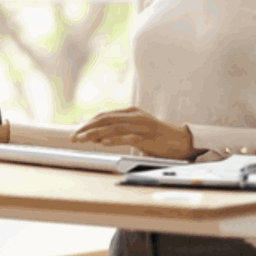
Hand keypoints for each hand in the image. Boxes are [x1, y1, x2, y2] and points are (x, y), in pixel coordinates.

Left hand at [71, 107, 196, 159]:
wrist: (181, 141)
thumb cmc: (157, 138)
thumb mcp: (137, 130)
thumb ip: (120, 131)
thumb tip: (98, 137)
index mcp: (131, 112)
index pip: (104, 116)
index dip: (88, 123)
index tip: (77, 132)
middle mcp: (134, 116)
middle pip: (105, 120)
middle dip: (87, 128)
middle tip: (74, 137)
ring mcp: (141, 126)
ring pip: (113, 128)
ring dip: (95, 134)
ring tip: (83, 140)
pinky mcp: (146, 137)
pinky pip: (127, 138)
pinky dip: (114, 140)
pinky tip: (103, 143)